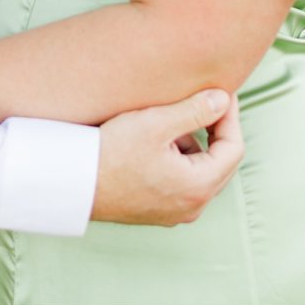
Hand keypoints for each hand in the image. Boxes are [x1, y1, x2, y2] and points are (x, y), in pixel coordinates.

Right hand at [90, 89, 243, 225]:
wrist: (70, 182)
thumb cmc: (110, 152)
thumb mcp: (156, 123)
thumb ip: (196, 109)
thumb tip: (223, 99)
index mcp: (198, 188)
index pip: (233, 148)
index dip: (230, 116)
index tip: (220, 92)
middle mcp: (191, 207)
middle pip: (221, 162)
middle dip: (215, 129)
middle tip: (204, 100)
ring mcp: (174, 212)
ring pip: (201, 171)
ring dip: (195, 143)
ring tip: (173, 119)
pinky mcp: (157, 211)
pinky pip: (183, 181)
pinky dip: (179, 158)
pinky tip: (158, 140)